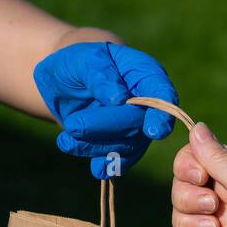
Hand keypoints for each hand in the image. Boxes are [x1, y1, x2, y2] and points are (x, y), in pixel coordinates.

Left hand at [34, 42, 178, 179]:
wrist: (64, 85)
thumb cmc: (77, 65)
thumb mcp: (81, 61)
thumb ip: (100, 76)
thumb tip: (120, 99)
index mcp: (145, 73)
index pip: (162, 93)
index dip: (161, 113)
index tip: (152, 131)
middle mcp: (148, 104)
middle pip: (139, 123)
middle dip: (107, 127)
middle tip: (73, 125)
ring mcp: (138, 128)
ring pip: (128, 146)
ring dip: (97, 146)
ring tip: (66, 138)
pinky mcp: (125, 147)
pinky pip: (120, 161)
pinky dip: (105, 165)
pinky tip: (86, 159)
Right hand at [170, 123, 226, 226]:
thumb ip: (218, 159)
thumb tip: (198, 127)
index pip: (194, 158)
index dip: (188, 166)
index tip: (200, 177)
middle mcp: (224, 194)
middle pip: (182, 186)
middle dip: (189, 198)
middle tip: (213, 208)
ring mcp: (218, 221)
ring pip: (181, 214)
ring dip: (190, 222)